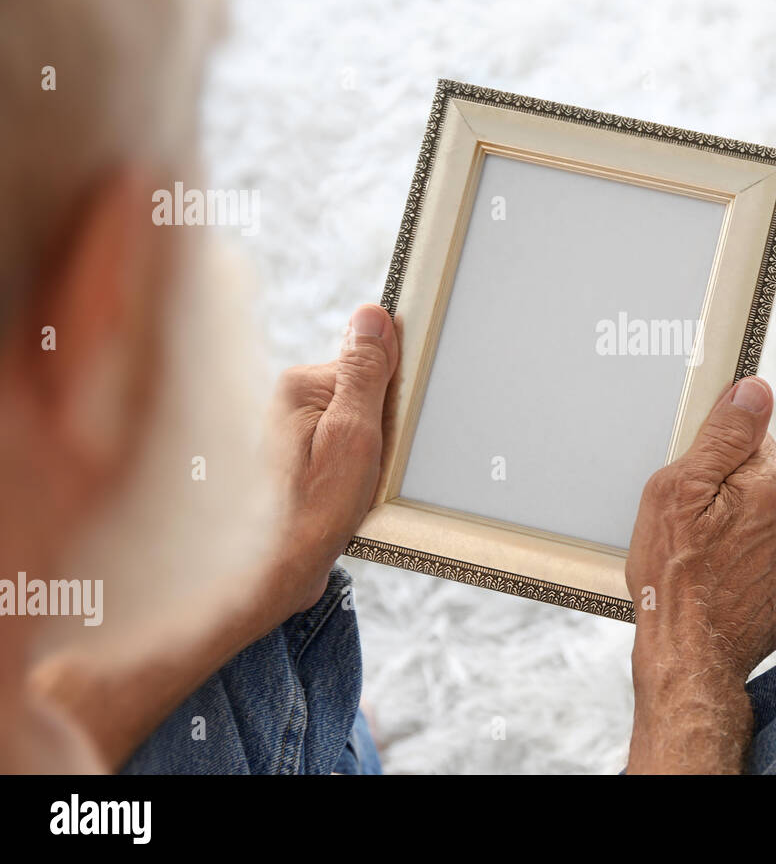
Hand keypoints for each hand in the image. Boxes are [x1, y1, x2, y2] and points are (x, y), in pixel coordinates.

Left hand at [267, 303, 398, 614]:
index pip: (371, 363)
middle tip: (371, 468)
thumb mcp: (354, 436)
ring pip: (359, 426)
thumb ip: (366, 374)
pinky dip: (357, 471)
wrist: (268, 574)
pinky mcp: (297, 461)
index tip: (391, 430)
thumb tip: (373, 315)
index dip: (393, 398)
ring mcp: (292, 432)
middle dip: (383, 428)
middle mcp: (289, 401)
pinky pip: (345, 450)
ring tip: (355, 490)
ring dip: (371, 454)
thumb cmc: (309, 510)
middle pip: (366, 394)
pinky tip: (347, 499)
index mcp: (301, 384)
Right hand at [624, 376, 775, 772]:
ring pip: (772, 528)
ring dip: (746, 537)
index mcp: (775, 485)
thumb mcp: (677, 493)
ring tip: (708, 566)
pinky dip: (755, 572)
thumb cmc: (672, 577)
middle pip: (764, 487)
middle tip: (694, 533)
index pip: (752, 443)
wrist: (690, 659)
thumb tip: (756, 389)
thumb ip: (722, 435)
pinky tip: (725, 587)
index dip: (716, 463)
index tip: (697, 489)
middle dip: (733, 500)